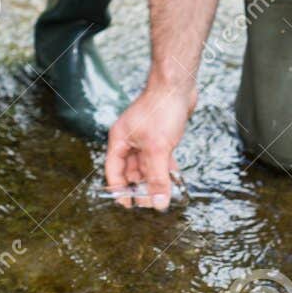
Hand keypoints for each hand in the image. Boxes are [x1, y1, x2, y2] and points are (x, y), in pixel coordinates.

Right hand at [105, 81, 196, 211]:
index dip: (120, 190)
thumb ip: (157, 178)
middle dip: (140, 187)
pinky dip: (167, 170)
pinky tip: (175, 181)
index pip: (114, 171)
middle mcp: (130, 140)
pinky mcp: (161, 136)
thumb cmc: (161, 109)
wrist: (177, 85)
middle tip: (151, 204)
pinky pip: (161, 159)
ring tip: (164, 197)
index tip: (129, 206)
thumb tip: (158, 204)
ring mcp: (146, 138)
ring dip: (156, 180)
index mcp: (120, 140)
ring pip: (148, 166)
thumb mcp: (158, 149)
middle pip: (131, 171)